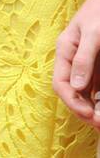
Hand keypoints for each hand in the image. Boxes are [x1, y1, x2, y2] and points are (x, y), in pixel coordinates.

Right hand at [53, 0, 99, 128]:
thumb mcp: (93, 34)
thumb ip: (84, 59)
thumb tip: (77, 86)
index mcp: (65, 51)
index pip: (61, 84)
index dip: (72, 102)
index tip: (89, 115)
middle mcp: (73, 59)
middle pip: (72, 91)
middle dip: (83, 109)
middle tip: (99, 123)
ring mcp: (85, 63)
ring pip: (84, 92)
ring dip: (92, 107)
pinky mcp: (97, 64)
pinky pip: (96, 85)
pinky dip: (99, 97)